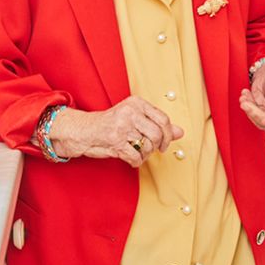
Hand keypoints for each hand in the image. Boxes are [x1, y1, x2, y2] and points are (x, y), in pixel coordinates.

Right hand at [49, 97, 184, 167]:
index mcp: (136, 103)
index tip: (164, 144)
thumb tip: (180, 132)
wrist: (84, 131)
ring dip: (145, 155)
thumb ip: (157, 125)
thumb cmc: (110, 125)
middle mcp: (130, 112)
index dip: (168, 135)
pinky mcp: (115, 141)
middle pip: (158, 134)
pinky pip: (136, 157)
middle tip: (151, 151)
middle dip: (157, 147)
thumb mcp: (135, 119)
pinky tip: (130, 159)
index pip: (163, 119)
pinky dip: (136, 162)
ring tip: (137, 153)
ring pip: (147, 146)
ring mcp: (122, 126)